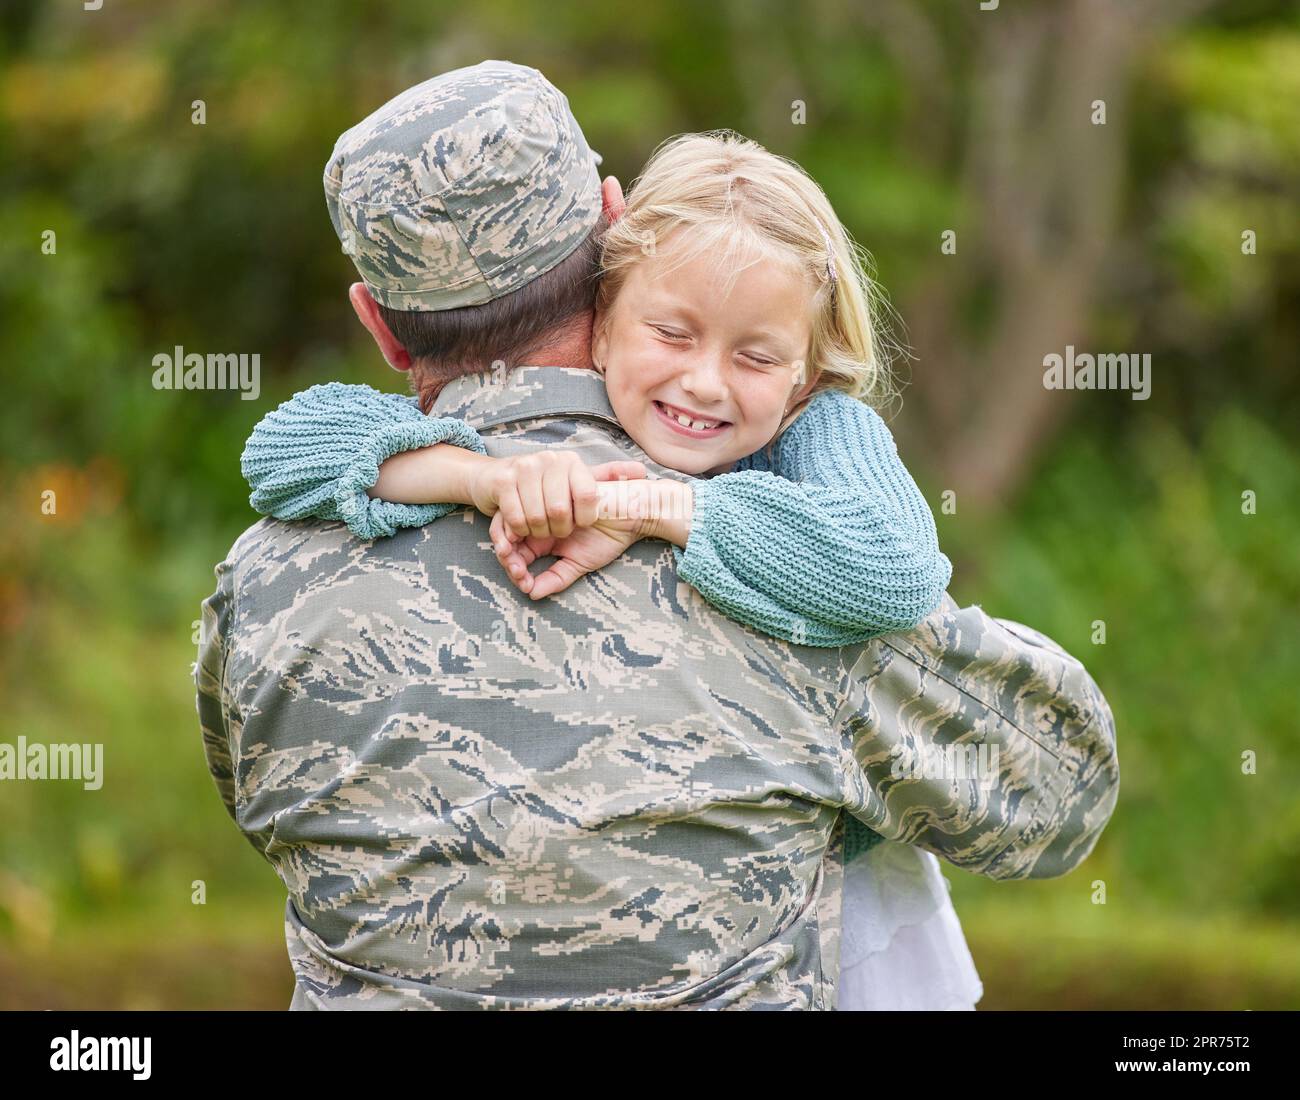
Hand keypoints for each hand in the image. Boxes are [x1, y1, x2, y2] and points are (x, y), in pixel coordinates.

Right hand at [467, 451, 646, 538]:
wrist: (494, 478)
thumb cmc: (543, 487)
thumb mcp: (578, 481)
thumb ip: (609, 478)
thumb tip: (643, 472)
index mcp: (573, 462)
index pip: (589, 495)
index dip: (586, 518)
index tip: (581, 523)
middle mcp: (551, 460)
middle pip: (561, 512)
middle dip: (559, 530)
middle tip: (556, 531)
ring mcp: (525, 467)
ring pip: (537, 518)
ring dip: (537, 533)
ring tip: (539, 530)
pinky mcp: (503, 480)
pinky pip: (515, 518)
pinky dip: (518, 531)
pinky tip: (521, 528)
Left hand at [490, 479, 693, 598]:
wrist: (632, 513)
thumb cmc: (610, 537)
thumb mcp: (579, 563)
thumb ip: (556, 578)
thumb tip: (532, 594)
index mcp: (541, 532)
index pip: (513, 546)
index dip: (509, 562)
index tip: (521, 578)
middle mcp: (538, 516)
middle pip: (505, 531)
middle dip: (505, 554)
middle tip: (517, 571)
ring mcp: (543, 500)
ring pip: (510, 517)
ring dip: (510, 541)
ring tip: (520, 561)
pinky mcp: (550, 487)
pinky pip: (524, 501)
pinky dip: (521, 520)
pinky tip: (531, 535)